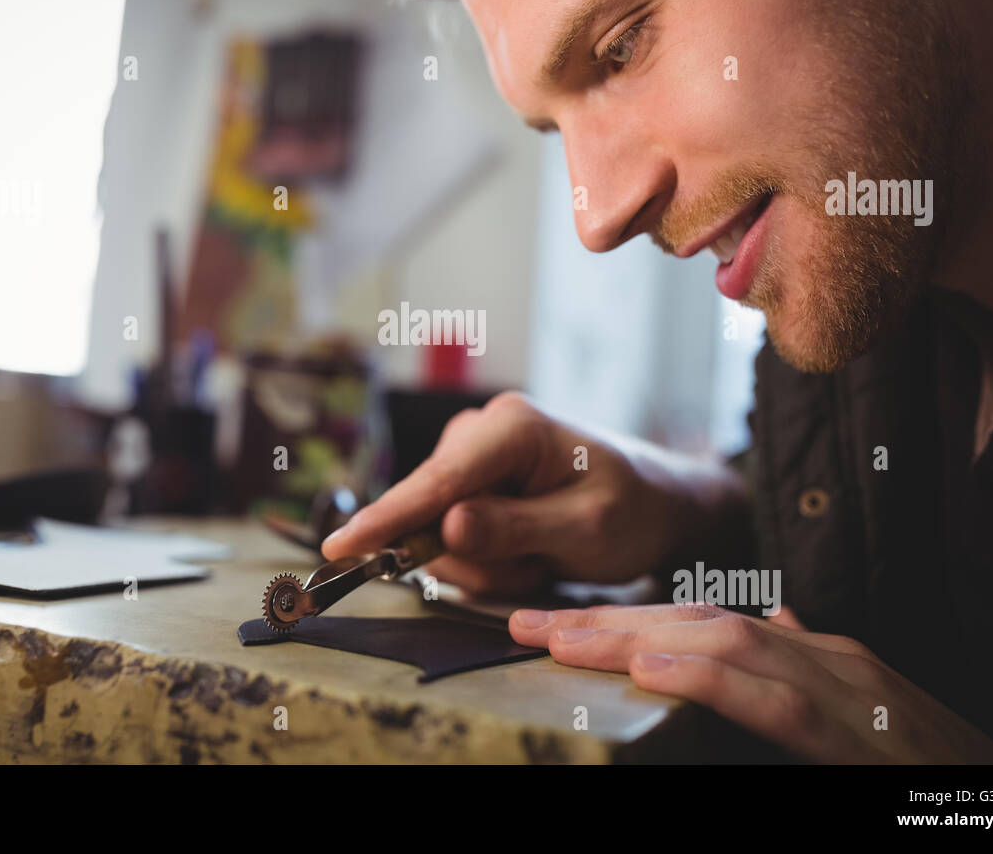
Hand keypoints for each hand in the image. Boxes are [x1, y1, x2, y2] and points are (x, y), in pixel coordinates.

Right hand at [323, 392, 747, 596]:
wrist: (653, 505)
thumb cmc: (631, 510)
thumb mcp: (586, 527)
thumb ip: (515, 527)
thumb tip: (447, 526)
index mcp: (509, 427)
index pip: (436, 483)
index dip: (386, 520)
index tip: (339, 548)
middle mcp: (479, 431)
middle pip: (430, 515)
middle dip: (477, 558)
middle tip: (538, 565)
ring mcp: (469, 457)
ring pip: (437, 534)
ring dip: (486, 564)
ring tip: (541, 556)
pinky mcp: (466, 483)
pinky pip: (448, 536)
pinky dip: (487, 559)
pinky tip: (528, 551)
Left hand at [509, 603, 992, 762]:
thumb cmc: (925, 766)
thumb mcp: (854, 712)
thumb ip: (801, 666)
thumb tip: (765, 621)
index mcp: (815, 654)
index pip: (700, 621)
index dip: (621, 620)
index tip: (553, 627)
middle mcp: (824, 658)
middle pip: (694, 621)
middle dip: (605, 621)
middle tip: (525, 622)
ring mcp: (845, 690)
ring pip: (722, 644)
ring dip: (633, 638)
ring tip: (561, 640)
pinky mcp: (856, 738)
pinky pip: (774, 700)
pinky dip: (709, 679)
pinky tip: (652, 672)